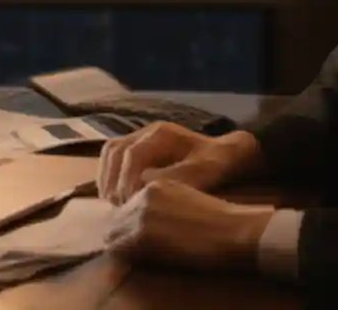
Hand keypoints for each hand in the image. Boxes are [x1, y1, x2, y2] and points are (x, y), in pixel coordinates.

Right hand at [97, 122, 264, 204]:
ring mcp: (140, 138)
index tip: (130, 203)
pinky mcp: (138, 150)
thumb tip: (144, 185)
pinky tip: (115, 197)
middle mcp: (147, 132)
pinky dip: (109, 177)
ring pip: (110, 153)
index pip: (132, 153)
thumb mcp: (206, 171)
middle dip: (112, 180)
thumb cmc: (218, 163)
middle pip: (114, 151)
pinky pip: (113, 159)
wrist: (230, 155)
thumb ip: (177, 177)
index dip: (126, 179)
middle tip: (118, 206)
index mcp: (162, 134)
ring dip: (107, 178)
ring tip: (113, 203)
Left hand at [105, 179, 273, 271]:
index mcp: (157, 184)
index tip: (134, 233)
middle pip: (116, 215)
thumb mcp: (188, 201)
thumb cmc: (221, 221)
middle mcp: (145, 193)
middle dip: (120, 231)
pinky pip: (120, 246)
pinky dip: (125, 254)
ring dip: (121, 243)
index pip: (128, 203)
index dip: (128, 220)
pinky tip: (139, 257)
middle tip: (128, 246)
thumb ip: (166, 205)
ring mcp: (141, 212)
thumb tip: (153, 225)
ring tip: (135, 252)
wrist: (232, 229)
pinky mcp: (143, 232)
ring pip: (114, 231)